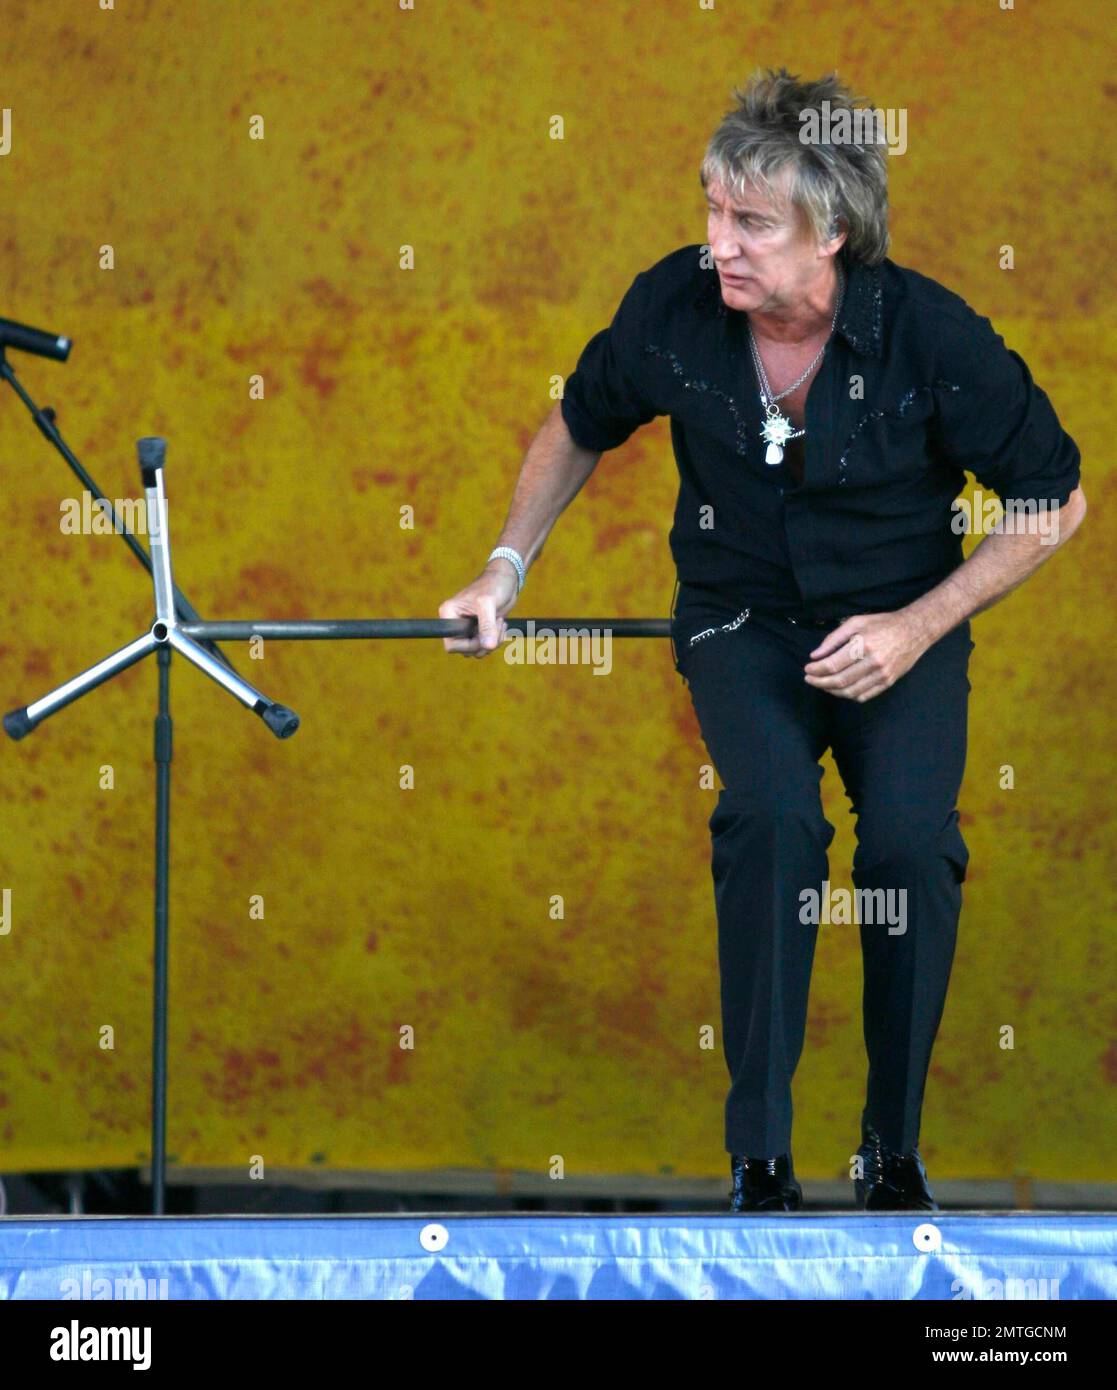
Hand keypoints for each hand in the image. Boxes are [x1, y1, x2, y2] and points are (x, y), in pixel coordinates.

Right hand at [438, 562, 518, 657]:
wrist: (506, 580)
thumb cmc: (494, 585)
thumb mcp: (488, 603)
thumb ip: (486, 625)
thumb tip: (488, 646)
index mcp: (449, 614)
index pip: (451, 645)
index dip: (469, 646)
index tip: (484, 635)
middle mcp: (455, 623)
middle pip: (465, 650)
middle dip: (484, 643)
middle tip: (497, 625)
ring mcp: (467, 628)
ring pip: (477, 650)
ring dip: (493, 642)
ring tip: (500, 623)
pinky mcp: (478, 630)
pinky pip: (484, 646)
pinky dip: (496, 640)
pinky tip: (501, 625)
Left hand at [803, 610, 931, 701]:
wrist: (915, 630)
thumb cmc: (883, 623)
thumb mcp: (856, 622)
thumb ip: (834, 638)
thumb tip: (815, 655)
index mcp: (864, 644)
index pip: (833, 664)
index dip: (816, 670)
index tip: (807, 669)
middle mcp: (874, 662)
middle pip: (839, 681)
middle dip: (820, 682)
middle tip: (809, 679)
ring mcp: (883, 674)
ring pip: (850, 692)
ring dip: (832, 691)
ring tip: (822, 684)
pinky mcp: (889, 682)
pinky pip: (864, 696)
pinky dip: (849, 695)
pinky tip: (840, 689)